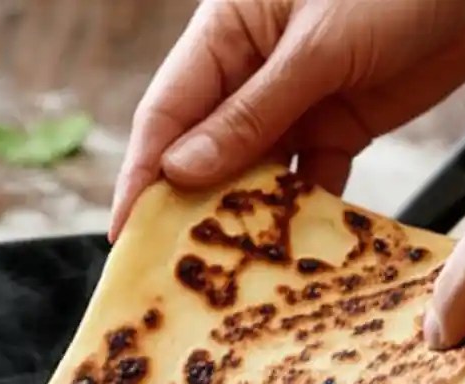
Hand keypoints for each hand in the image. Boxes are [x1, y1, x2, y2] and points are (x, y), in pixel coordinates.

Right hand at [109, 0, 464, 241]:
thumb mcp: (319, 47)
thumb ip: (253, 112)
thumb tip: (183, 169)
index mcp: (227, 33)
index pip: (168, 110)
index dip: (142, 172)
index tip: (126, 229)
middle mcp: (251, 70)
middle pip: (203, 147)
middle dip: (187, 204)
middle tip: (172, 267)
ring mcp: (295, 100)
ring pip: (252, 169)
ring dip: (243, 215)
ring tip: (228, 270)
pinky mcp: (338, 123)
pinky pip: (307, 178)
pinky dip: (300, 213)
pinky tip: (292, 250)